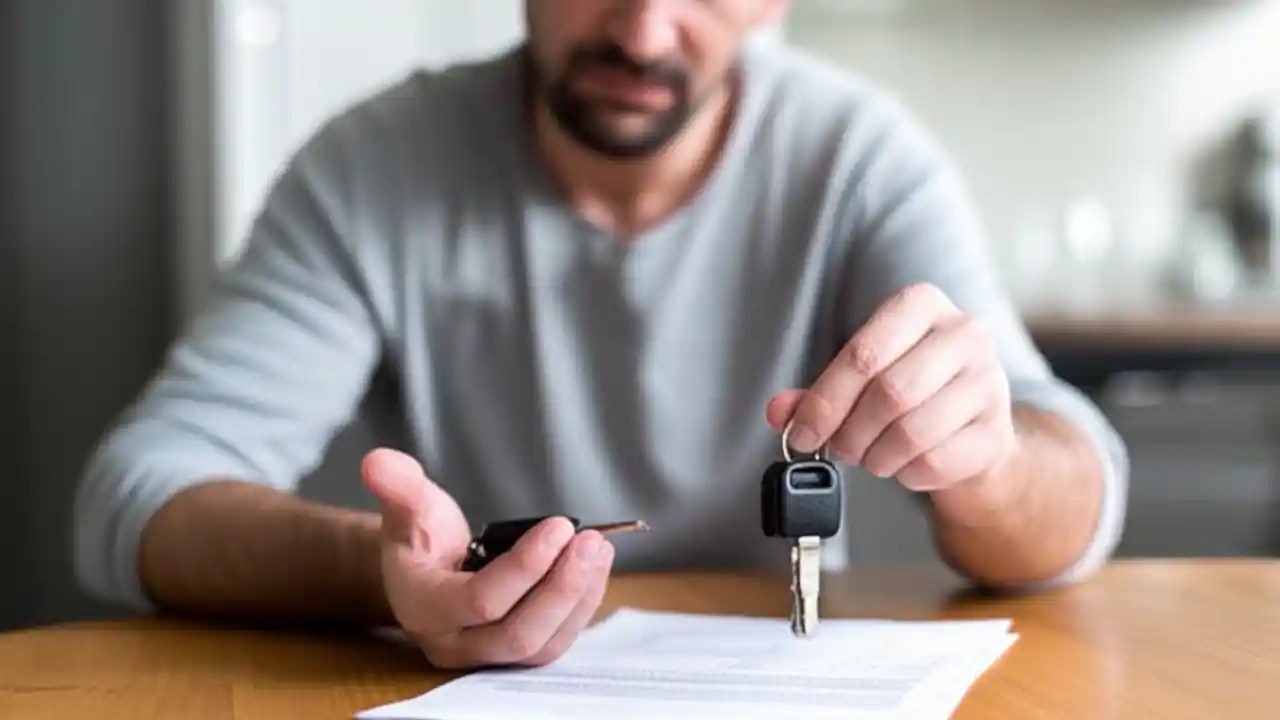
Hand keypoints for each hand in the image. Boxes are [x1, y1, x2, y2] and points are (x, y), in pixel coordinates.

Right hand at [361, 448, 613, 667]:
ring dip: (578, 597)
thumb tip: (376, 462)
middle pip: (518, 634)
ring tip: (599, 548)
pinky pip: (555, 642)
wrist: (424, 571)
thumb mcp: (407, 506)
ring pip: (542, 645)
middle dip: (561, 587)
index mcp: (423, 608)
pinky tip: (596, 567)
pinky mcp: (517, 653)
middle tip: (590, 541)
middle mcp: (455, 643)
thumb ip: (397, 485)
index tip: (559, 526)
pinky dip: (581, 605)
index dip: (525, 566)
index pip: (481, 600)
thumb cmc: (418, 537)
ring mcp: (488, 655)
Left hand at [766, 283, 1016, 493]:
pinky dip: (907, 474)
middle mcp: (964, 333)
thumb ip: (816, 393)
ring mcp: (989, 381)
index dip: (825, 402)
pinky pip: (937, 462)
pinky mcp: (998, 432)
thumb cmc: (911, 394)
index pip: (863, 354)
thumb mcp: (861, 381)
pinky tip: (905, 466)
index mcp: (921, 305)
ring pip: (914, 431)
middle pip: (889, 393)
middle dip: (851, 433)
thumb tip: (778, 411)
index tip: (802, 435)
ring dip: (878, 457)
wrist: (974, 431)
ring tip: (871, 457)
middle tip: (840, 449)